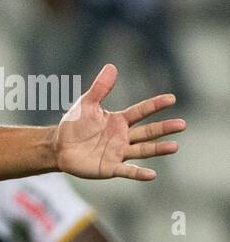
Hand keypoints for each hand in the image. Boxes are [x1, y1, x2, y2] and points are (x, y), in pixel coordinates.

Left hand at [54, 64, 183, 180]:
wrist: (59, 147)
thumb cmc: (74, 125)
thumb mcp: (86, 104)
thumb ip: (100, 88)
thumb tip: (111, 66)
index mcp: (120, 120)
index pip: (141, 111)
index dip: (155, 105)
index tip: (171, 98)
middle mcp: (124, 136)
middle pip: (148, 132)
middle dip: (164, 128)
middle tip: (182, 124)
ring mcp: (119, 153)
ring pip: (142, 150)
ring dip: (158, 149)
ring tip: (174, 146)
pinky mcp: (110, 167)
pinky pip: (127, 171)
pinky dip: (139, 173)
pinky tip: (152, 175)